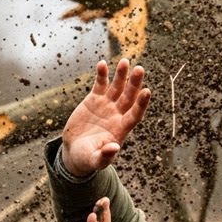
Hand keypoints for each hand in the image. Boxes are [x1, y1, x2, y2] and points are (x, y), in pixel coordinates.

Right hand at [60, 58, 150, 176]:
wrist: (75, 150)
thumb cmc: (87, 159)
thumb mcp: (95, 160)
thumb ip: (105, 156)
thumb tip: (114, 148)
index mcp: (121, 129)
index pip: (135, 114)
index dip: (141, 103)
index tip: (147, 91)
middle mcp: (117, 114)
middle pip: (129, 96)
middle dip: (134, 83)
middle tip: (139, 69)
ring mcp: (106, 105)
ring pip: (117, 87)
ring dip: (121, 75)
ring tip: (125, 61)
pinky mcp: (94, 99)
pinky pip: (100, 84)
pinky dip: (102, 74)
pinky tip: (102, 64)